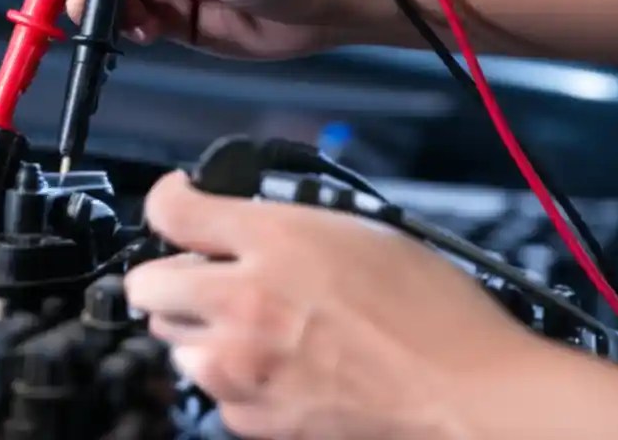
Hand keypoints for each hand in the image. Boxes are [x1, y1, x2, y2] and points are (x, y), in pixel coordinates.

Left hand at [124, 171, 549, 439]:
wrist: (467, 399)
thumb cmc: (435, 316)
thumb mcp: (358, 232)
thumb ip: (281, 224)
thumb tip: (235, 218)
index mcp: (275, 241)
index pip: (171, 209)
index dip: (170, 200)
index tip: (178, 201)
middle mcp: (244, 302)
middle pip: (149, 283)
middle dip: (174, 274)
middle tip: (208, 273)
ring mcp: (241, 366)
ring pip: (175, 342)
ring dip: (201, 330)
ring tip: (252, 326)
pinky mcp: (250, 417)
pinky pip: (213, 390)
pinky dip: (233, 378)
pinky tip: (278, 365)